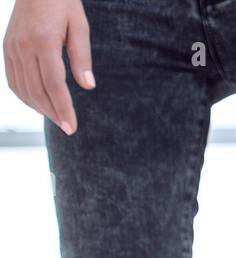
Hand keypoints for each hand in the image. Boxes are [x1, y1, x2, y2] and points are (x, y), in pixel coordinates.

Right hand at [3, 0, 93, 134]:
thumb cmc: (62, 3)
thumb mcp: (79, 25)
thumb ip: (82, 57)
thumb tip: (88, 86)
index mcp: (43, 41)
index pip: (54, 85)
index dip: (63, 109)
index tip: (72, 128)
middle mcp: (23, 46)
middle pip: (37, 90)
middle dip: (53, 113)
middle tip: (68, 128)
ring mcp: (12, 47)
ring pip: (23, 88)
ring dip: (40, 108)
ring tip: (57, 119)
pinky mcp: (7, 47)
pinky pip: (13, 79)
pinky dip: (25, 96)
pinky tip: (39, 105)